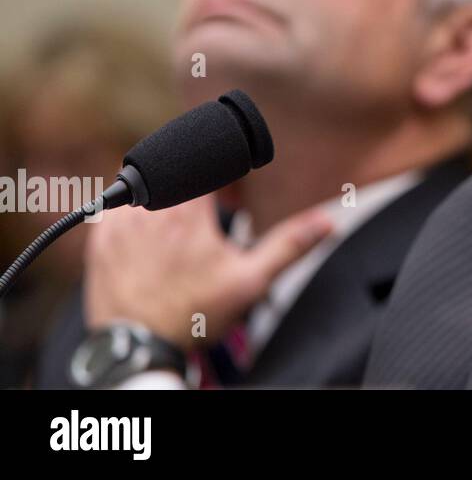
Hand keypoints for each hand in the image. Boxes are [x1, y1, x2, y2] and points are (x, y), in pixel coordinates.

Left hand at [83, 195, 333, 350]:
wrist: (140, 350)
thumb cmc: (195, 315)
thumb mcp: (251, 281)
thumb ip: (290, 245)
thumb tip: (327, 223)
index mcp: (188, 209)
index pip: (208, 164)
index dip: (224, 179)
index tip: (230, 200)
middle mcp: (149, 206)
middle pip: (178, 173)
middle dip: (196, 189)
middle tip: (208, 222)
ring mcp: (119, 221)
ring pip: (149, 188)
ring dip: (167, 200)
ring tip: (180, 236)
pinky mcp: (100, 238)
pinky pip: (119, 208)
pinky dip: (138, 214)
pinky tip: (152, 242)